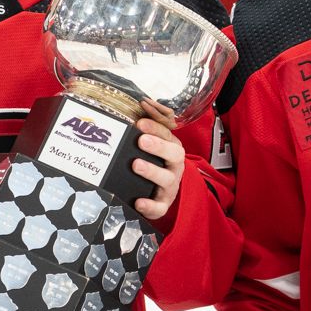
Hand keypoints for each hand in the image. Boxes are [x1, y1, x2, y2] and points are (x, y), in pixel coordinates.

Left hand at [131, 103, 184, 220]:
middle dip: (158, 146)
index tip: (141, 122)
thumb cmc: (155, 163)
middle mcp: (174, 166)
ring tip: (136, 164)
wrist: (163, 192)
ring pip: (167, 179)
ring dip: (152, 171)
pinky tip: (139, 202)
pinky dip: (150, 205)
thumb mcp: (154, 144)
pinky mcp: (163, 204)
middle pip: (174, 154)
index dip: (156, 127)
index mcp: (172, 148)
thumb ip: (147, 127)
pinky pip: (159, 207)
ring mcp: (169, 186)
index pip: (168, 134)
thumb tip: (139, 103)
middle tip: (141, 140)